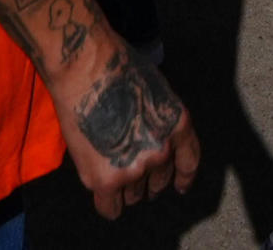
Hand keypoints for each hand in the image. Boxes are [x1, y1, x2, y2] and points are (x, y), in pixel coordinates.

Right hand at [53, 38, 198, 215]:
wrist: (84, 68)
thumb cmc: (114, 65)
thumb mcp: (154, 90)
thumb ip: (158, 119)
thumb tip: (149, 135)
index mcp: (178, 125)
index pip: (188, 162)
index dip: (183, 177)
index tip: (180, 186)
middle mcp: (162, 150)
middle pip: (157, 182)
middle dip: (146, 181)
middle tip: (130, 172)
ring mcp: (136, 167)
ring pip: (132, 195)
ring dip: (124, 188)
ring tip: (108, 168)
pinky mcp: (108, 179)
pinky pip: (111, 208)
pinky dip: (108, 204)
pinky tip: (105, 198)